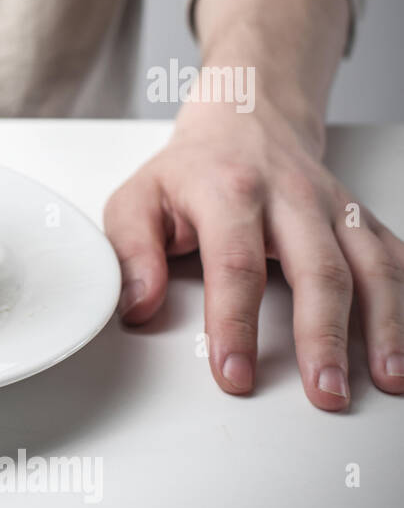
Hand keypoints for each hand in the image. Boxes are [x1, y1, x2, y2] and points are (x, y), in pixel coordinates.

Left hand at [104, 99, 403, 410]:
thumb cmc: (190, 169)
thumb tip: (137, 306)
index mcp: (228, 192)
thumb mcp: (138, 199)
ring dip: (383, 328)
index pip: (235, 265)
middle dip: (324, 338)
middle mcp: (291, 198)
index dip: (235, 324)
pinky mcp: (361, 219)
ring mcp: (334, 208)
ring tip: (385, 380)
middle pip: (318, 271)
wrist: (247, 115)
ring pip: (371, 267)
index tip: (234, 374)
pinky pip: (394, 260)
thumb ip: (130, 252)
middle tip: (323, 392)